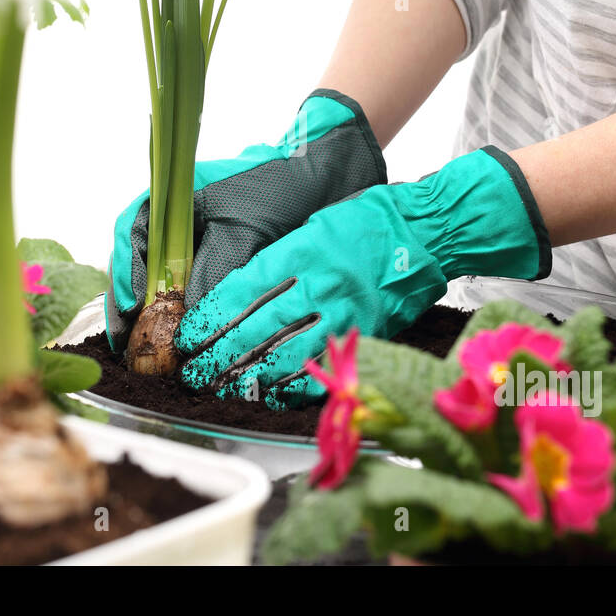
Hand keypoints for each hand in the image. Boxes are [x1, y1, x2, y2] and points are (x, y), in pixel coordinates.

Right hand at [105, 89, 385, 348]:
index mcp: (176, 196)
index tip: (131, 304)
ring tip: (149, 349)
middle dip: (131, 302)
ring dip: (152, 314)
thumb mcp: (243, 232)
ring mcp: (193, 241)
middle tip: (130, 341)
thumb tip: (187, 321)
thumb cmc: (280, 192)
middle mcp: (177, 219)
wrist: (321, 180)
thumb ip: (212, 272)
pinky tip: (181, 340)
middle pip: (137, 261)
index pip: (132, 230)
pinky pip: (186, 289)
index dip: (125, 269)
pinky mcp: (213, 262)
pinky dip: (180, 314)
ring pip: (157, 280)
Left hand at [172, 147, 550, 406]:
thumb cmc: (365, 223)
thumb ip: (278, 260)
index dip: (213, 316)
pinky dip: (294, 384)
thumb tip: (237, 294)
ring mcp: (344, 311)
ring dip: (250, 373)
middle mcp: (320, 282)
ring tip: (222, 385)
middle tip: (195, 371)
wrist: (424, 231)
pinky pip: (323, 365)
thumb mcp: (311, 226)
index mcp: (302, 249)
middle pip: (260, 326)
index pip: (245, 289)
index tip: (191, 334)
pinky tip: (270, 393)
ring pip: (287, 351)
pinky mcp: (364, 332)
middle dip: (222, 352)